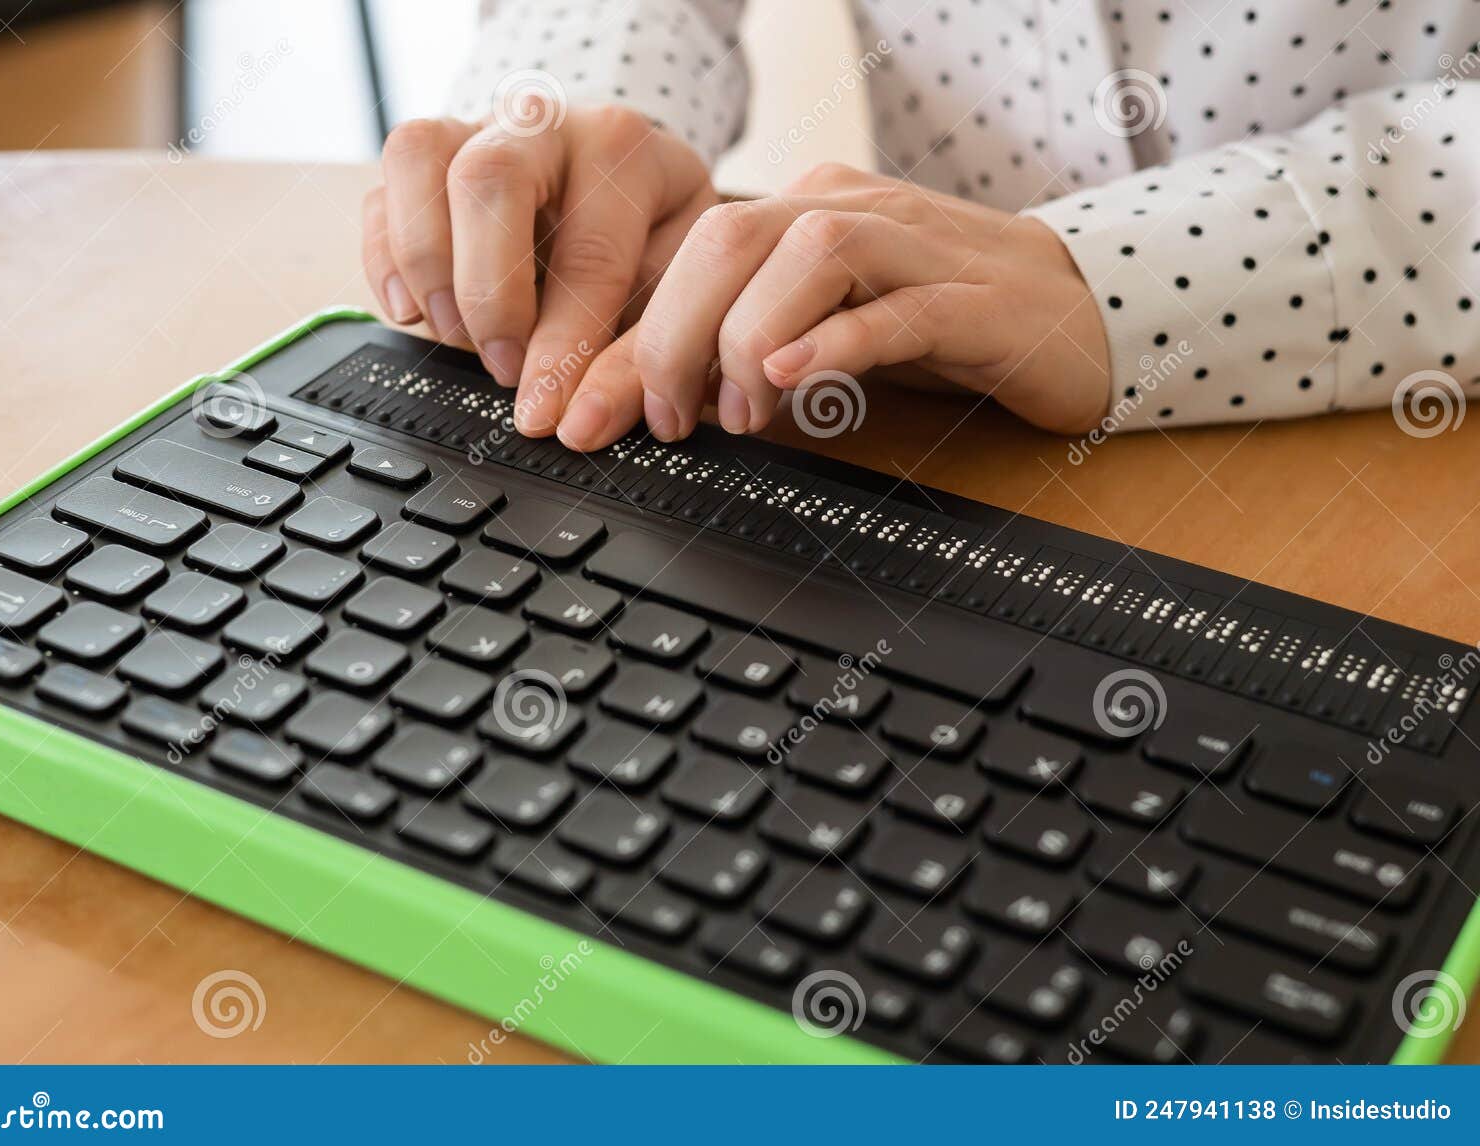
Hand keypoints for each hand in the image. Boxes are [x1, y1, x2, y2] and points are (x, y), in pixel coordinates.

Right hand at [361, 105, 716, 435]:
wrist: (626, 186)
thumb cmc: (648, 241)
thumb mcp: (667, 300)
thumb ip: (630, 366)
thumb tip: (580, 426)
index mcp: (623, 151)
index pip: (588, 251)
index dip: (562, 345)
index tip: (545, 409)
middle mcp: (544, 124)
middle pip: (488, 178)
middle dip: (487, 294)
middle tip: (501, 366)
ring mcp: (474, 129)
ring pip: (417, 158)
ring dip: (426, 266)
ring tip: (457, 335)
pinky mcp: (424, 160)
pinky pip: (379, 193)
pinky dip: (384, 260)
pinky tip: (412, 311)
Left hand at [556, 162, 1110, 447]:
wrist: (1079, 314)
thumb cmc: (940, 326)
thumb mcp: (827, 334)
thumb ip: (749, 353)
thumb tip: (655, 399)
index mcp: (803, 215)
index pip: (689, 258)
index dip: (620, 338)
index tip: (578, 413)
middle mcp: (851, 213)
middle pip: (730, 240)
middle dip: (669, 334)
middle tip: (659, 419)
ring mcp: (918, 249)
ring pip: (809, 254)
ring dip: (749, 339)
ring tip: (738, 412)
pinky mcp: (975, 302)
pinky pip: (899, 307)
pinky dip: (838, 343)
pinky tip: (793, 382)